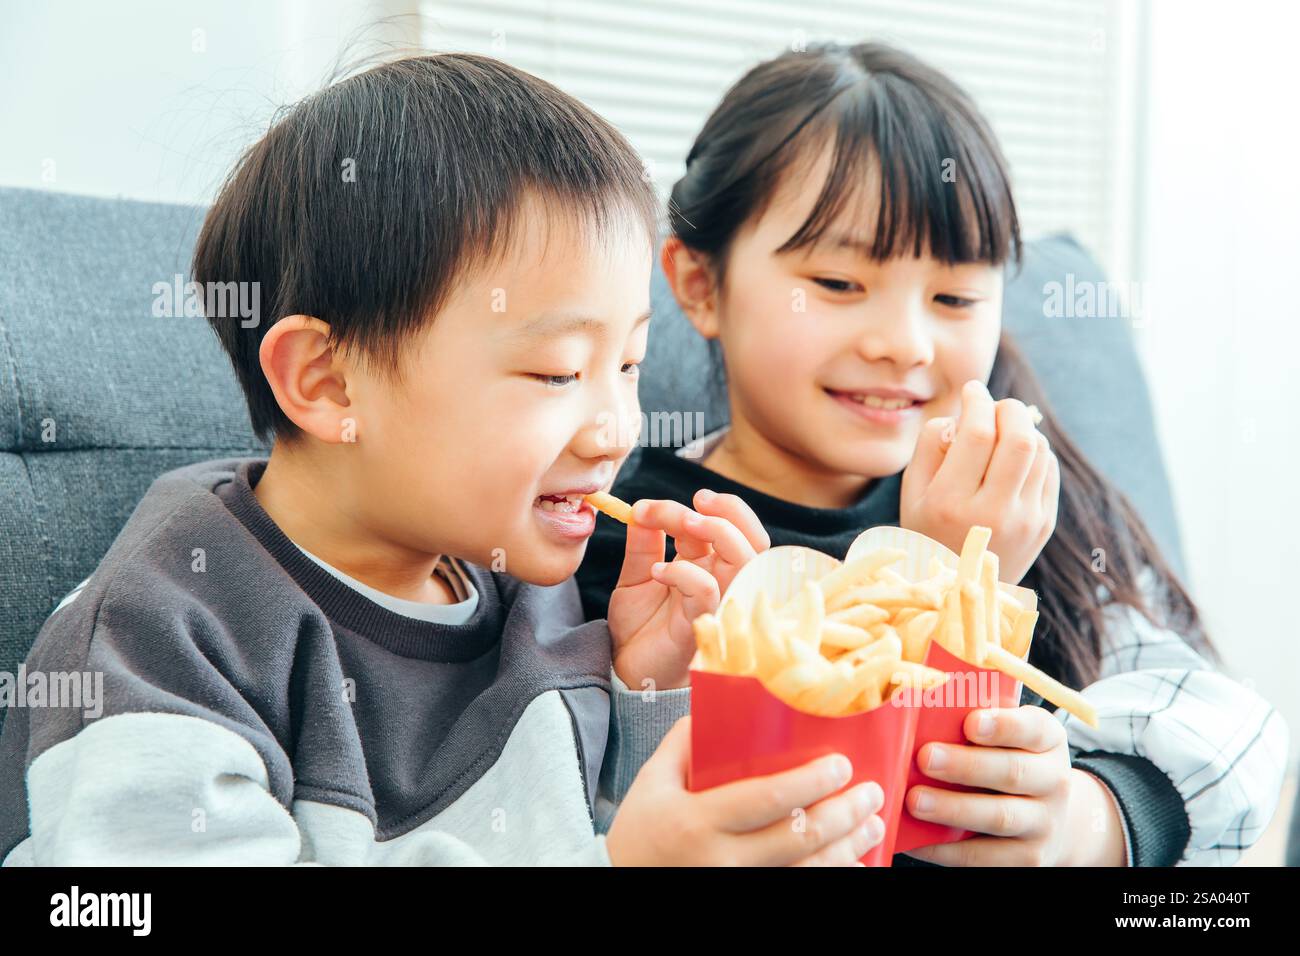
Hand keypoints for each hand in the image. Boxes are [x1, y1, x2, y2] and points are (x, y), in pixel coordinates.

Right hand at [606, 718, 885, 865]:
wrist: (617, 881)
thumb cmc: (641, 829)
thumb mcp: (653, 780)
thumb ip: (685, 740)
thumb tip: (722, 700)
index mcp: (696, 820)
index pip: (764, 799)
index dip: (809, 782)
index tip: (841, 764)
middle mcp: (721, 861)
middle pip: (798, 839)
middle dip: (844, 814)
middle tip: (871, 791)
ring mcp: (738, 888)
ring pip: (807, 872)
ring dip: (849, 848)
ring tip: (873, 823)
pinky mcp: (748, 903)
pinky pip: (801, 892)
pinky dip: (834, 878)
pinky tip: (854, 861)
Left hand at [607, 489, 768, 690]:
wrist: (627, 667)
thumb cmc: (640, 625)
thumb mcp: (636, 574)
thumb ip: (643, 543)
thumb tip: (640, 508)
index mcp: (707, 564)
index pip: (729, 525)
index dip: (713, 505)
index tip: (672, 500)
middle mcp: (719, 580)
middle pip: (752, 539)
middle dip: (728, 511)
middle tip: (694, 503)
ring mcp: (716, 602)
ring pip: (744, 561)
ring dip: (718, 532)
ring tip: (685, 524)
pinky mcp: (702, 623)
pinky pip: (708, 591)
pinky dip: (684, 571)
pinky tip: (657, 571)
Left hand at [900, 706, 1125, 865]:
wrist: (1047, 818)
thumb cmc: (1006, 760)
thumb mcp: (1006, 736)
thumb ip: (974, 721)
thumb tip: (915, 708)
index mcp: (1048, 740)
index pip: (1033, 728)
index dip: (1004, 725)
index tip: (970, 723)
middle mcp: (1054, 781)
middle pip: (1013, 772)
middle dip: (966, 765)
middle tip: (924, 757)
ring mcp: (1045, 824)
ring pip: (1000, 816)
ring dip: (953, 808)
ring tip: (914, 800)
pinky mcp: (1029, 859)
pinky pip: (985, 856)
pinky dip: (947, 849)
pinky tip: (916, 838)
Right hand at [901, 379, 1058, 583]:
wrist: (961, 590)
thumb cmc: (928, 531)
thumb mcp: (912, 493)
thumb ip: (929, 447)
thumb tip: (963, 416)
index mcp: (950, 504)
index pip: (976, 435)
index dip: (977, 402)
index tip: (971, 390)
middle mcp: (992, 513)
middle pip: (1019, 440)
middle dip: (1008, 409)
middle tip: (994, 405)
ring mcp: (1025, 521)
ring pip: (1039, 451)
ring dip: (1022, 429)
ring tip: (1002, 430)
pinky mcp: (1044, 524)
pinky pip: (1048, 470)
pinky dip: (1035, 452)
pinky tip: (1015, 456)